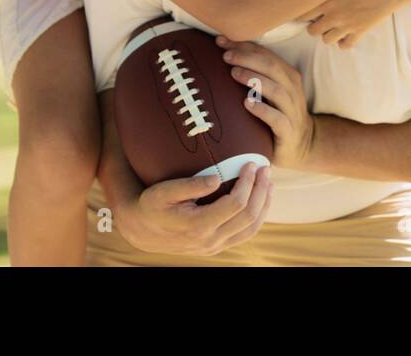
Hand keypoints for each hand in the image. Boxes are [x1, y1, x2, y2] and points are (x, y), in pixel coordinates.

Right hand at [117, 162, 272, 255]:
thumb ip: (190, 185)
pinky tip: (259, 199)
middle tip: (265, 168)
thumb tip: (217, 178)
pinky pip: (244, 234)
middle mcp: (210, 240)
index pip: (235, 205)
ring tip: (268, 183)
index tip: (251, 164)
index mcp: (198, 225)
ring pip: (250, 229)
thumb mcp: (163, 191)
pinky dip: (257, 216)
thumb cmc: (151, 205)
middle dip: (261, 191)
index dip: (247, 183)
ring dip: (264, 205)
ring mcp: (214, 246)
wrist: (142, 231)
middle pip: (248, 217)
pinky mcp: (216, 247)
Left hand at [216, 36, 315, 170]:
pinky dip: (262, 110)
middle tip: (226, 56)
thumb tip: (224, 52)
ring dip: (254, 79)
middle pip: (272, 67)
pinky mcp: (288, 131)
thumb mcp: (270, 90)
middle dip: (248, 58)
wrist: (302, 144)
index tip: (220, 41)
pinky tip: (247, 103)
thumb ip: (254, 73)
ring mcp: (292, 110)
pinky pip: (277, 119)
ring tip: (234, 73)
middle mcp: (292, 89)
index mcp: (287, 75)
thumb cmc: (278, 112)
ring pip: (276, 90)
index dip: (244, 46)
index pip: (266, 54)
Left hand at [304, 0, 399, 47]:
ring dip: (328, 34)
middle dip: (315, 26)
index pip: (302, 13)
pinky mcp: (359, 33)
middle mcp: (334, 15)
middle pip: (312, 31)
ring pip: (326, 40)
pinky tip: (346, 33)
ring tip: (334, 26)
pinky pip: (344, 45)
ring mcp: (346, 26)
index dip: (302, 14)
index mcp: (327, 0)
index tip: (306, 12)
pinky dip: (344, 42)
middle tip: (321, 20)